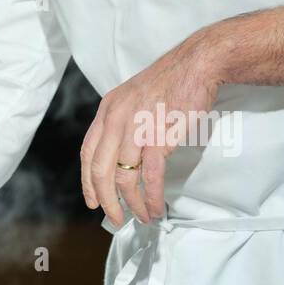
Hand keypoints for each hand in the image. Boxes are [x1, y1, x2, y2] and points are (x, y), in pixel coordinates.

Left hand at [80, 36, 220, 226]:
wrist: (196, 65)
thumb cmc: (170, 82)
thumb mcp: (132, 97)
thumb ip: (122, 122)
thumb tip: (121, 154)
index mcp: (107, 110)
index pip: (87, 152)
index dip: (87, 180)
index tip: (92, 200)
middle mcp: (115, 119)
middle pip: (100, 170)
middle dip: (106, 200)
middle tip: (114, 218)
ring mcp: (136, 129)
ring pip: (124, 177)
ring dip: (131, 204)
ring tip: (141, 217)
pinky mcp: (159, 137)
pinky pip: (150, 176)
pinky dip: (151, 197)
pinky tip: (155, 208)